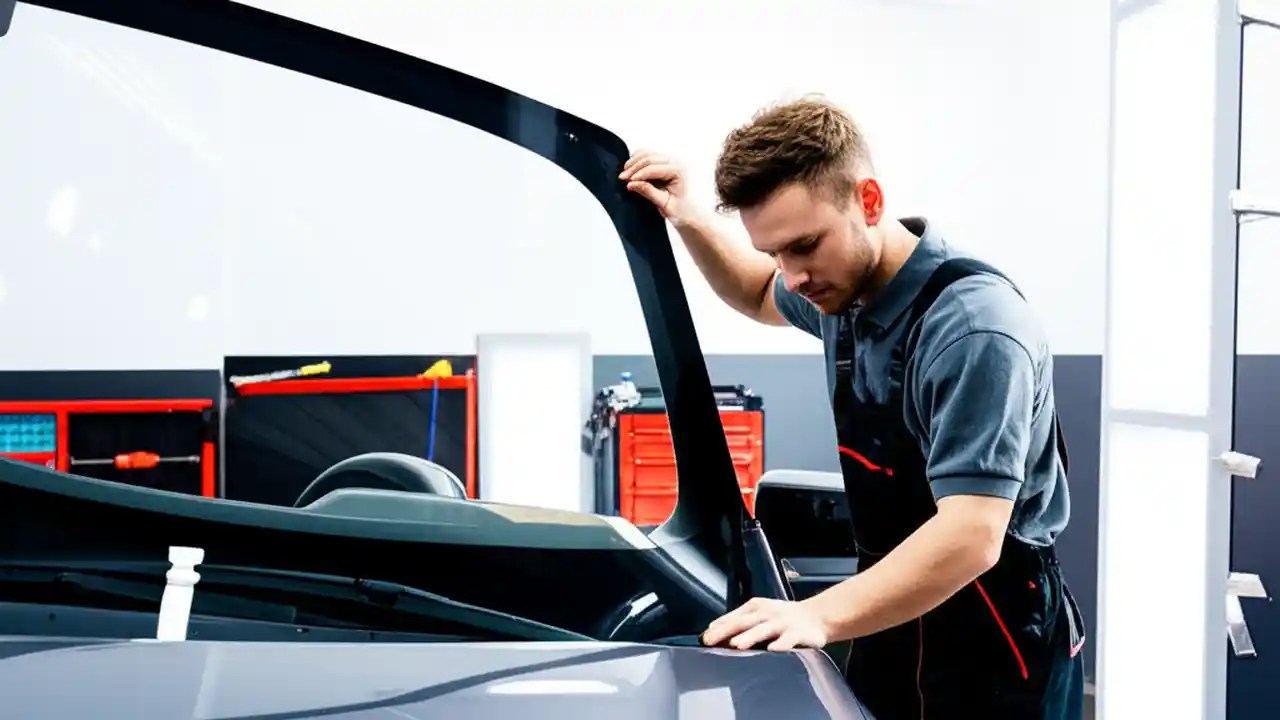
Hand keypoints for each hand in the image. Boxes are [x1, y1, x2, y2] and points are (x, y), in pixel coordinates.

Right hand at [618, 150, 692, 224]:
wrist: (686, 213)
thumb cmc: (680, 210)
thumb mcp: (663, 203)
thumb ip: (648, 191)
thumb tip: (631, 184)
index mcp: (678, 171)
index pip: (654, 168)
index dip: (639, 174)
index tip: (627, 182)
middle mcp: (676, 162)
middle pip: (649, 158)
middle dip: (634, 167)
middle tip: (622, 178)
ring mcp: (670, 160)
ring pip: (647, 153)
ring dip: (634, 162)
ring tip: (625, 174)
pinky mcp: (663, 162)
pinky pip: (648, 155)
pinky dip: (637, 159)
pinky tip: (630, 168)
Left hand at [700, 597, 828, 651]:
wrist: (817, 616)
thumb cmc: (782, 618)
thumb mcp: (759, 613)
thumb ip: (738, 620)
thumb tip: (712, 629)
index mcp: (755, 608)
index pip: (733, 617)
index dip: (718, 627)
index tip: (704, 638)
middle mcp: (767, 614)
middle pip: (744, 622)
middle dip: (726, 631)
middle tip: (710, 641)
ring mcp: (783, 623)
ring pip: (764, 630)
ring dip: (750, 636)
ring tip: (736, 645)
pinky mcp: (799, 634)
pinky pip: (789, 639)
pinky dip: (781, 644)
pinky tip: (773, 650)